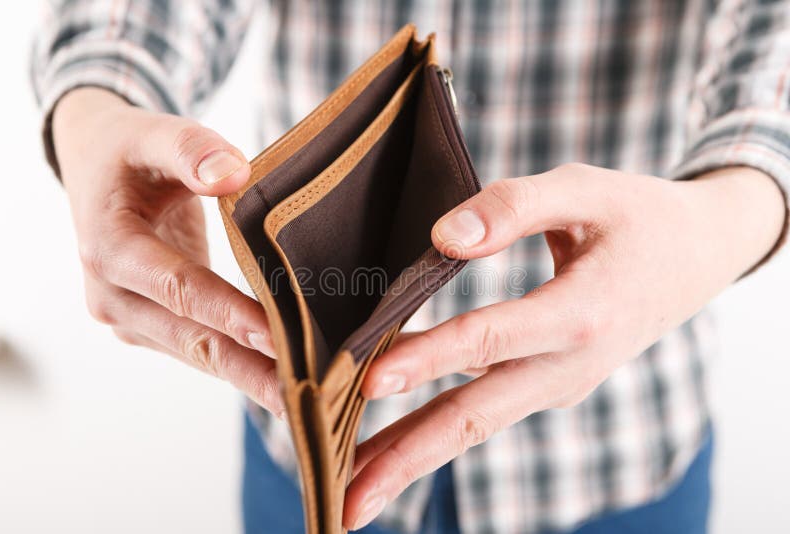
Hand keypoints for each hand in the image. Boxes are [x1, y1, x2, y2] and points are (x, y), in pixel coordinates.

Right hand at [53, 88, 281, 415]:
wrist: (95, 165)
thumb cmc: (129, 150)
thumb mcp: (153, 133)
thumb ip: (191, 149)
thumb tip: (234, 173)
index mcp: (110, 247)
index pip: (180, 288)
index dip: (230, 314)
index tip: (279, 338)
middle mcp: (112, 295)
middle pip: (192, 338)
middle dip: (249, 369)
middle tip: (303, 396)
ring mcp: (128, 317)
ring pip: (196, 352)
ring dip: (247, 376)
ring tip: (300, 402)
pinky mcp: (147, 324)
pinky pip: (196, 345)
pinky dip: (236, 362)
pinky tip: (277, 378)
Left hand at [344, 163, 785, 528]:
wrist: (694, 259)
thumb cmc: (636, 218)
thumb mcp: (585, 190)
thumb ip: (515, 206)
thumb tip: (443, 237)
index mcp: (582, 313)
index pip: (493, 339)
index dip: (431, 358)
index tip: (370, 382)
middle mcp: (568, 365)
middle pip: (476, 416)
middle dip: (407, 458)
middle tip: (345, 501)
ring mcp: (556, 383)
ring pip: (474, 425)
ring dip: (412, 460)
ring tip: (353, 496)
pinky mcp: (545, 385)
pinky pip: (484, 411)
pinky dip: (434, 434)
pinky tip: (390, 448)